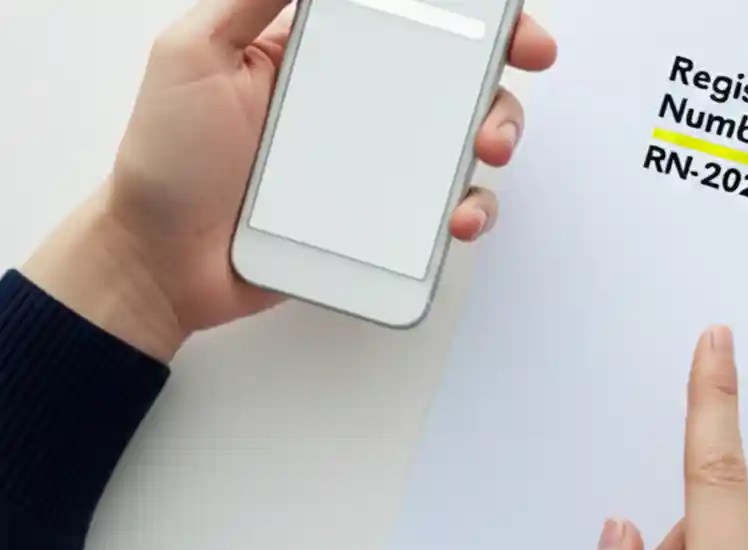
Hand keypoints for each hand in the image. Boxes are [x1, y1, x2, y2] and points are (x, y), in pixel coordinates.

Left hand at [22, 0, 556, 361]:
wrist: (158, 261)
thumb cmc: (166, 159)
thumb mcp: (194, 53)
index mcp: (322, 55)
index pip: (408, 19)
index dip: (466, 17)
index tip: (506, 20)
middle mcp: (359, 106)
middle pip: (456, 78)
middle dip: (501, 72)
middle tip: (524, 69)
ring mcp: (375, 168)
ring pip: (463, 143)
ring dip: (500, 135)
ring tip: (489, 151)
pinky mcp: (381, 224)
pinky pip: (442, 211)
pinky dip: (468, 211)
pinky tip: (457, 219)